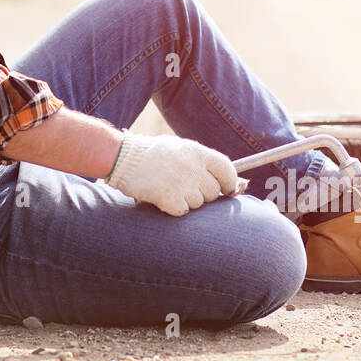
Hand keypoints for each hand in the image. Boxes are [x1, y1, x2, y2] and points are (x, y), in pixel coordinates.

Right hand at [105, 133, 244, 215]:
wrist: (123, 157)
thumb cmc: (152, 154)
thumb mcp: (180, 149)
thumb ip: (203, 163)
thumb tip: (237, 183)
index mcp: (197, 152)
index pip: (227, 170)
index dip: (230, 182)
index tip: (228, 190)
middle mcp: (193, 167)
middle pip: (213, 192)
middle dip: (203, 194)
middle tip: (186, 188)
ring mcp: (182, 183)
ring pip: (198, 204)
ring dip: (187, 201)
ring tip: (169, 188)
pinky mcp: (169, 198)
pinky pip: (182, 211)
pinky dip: (173, 207)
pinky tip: (162, 196)